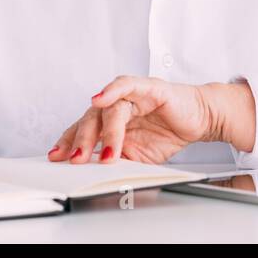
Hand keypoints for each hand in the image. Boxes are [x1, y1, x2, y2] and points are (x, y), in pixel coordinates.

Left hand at [47, 75, 255, 164]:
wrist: (201, 118)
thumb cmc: (170, 131)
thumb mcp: (140, 156)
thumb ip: (119, 159)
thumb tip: (96, 172)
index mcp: (112, 122)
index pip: (83, 130)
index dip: (68, 142)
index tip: (56, 157)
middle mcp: (118, 106)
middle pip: (90, 119)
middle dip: (80, 141)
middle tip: (75, 160)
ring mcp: (132, 96)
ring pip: (108, 109)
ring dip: (105, 132)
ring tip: (107, 153)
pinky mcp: (149, 88)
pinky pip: (126, 86)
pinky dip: (112, 91)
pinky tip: (100, 99)